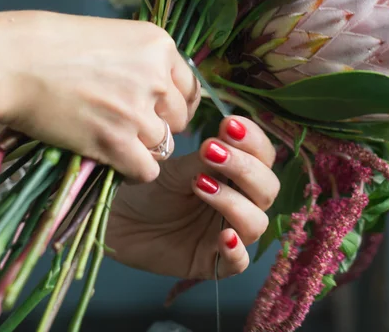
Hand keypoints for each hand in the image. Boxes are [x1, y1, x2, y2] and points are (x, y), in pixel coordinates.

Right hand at [0, 11, 199, 180]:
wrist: (16, 61)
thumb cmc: (55, 45)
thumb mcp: (114, 38)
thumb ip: (145, 62)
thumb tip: (163, 90)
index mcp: (161, 45)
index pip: (191, 88)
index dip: (177, 104)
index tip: (163, 113)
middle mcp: (158, 77)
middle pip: (180, 119)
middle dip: (160, 125)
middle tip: (129, 124)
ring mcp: (139, 110)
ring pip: (164, 145)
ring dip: (143, 147)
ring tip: (113, 137)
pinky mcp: (117, 140)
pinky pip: (147, 169)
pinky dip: (133, 169)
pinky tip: (115, 159)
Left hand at [106, 116, 279, 278]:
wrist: (120, 219)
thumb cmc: (152, 187)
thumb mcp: (178, 167)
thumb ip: (207, 157)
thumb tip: (228, 137)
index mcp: (237, 175)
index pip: (263, 157)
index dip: (253, 141)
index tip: (229, 125)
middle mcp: (242, 203)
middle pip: (268, 188)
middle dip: (244, 168)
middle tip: (212, 152)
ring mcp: (230, 233)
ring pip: (257, 222)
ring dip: (233, 201)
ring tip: (199, 183)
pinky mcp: (214, 263)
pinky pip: (239, 262)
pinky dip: (236, 249)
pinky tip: (224, 236)